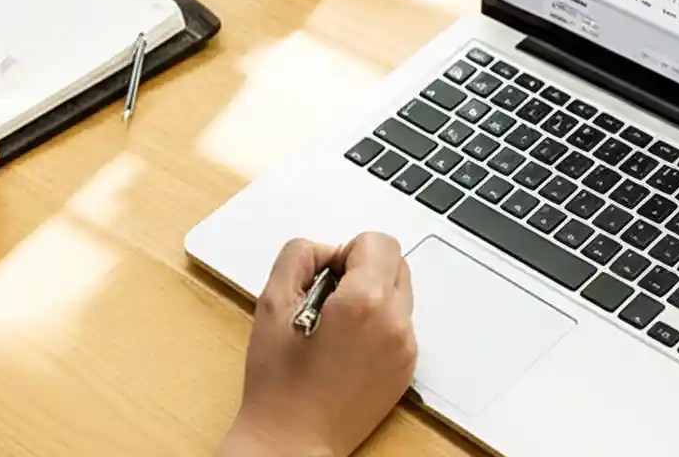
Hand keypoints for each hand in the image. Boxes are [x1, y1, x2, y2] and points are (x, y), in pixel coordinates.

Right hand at [219, 233, 416, 456]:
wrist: (292, 440)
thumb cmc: (279, 384)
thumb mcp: (272, 302)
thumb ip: (299, 256)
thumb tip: (326, 250)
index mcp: (365, 302)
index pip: (378, 241)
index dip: (346, 251)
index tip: (326, 276)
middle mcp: (395, 323)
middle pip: (396, 263)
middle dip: (364, 270)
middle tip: (328, 299)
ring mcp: (405, 348)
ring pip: (400, 294)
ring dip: (372, 296)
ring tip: (335, 326)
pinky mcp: (406, 368)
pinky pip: (400, 326)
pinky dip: (378, 325)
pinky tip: (347, 347)